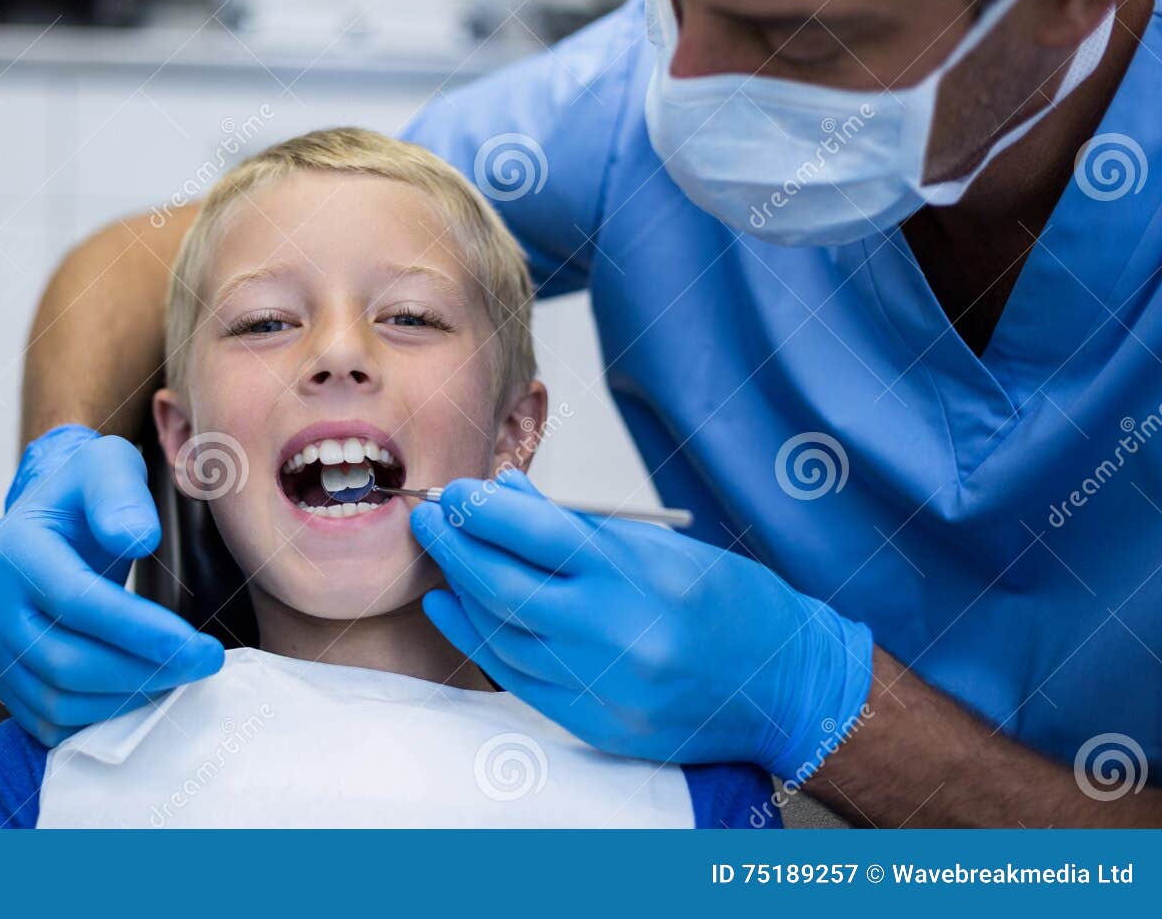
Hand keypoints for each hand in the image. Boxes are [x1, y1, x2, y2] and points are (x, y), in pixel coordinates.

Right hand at [0, 425, 223, 745]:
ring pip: (58, 699)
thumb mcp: (107, 468)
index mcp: (11, 549)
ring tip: (179, 677)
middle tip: (203, 664)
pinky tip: (145, 695)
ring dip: (127, 699)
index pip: (76, 601)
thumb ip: (121, 494)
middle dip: (144, 671)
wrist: (49, 522)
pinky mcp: (3, 677)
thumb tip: (136, 536)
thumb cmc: (83, 494)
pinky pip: (48, 719)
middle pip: (65, 661)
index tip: (200, 646)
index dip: (141, 631)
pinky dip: (100, 719)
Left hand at [410, 471, 872, 778]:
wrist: (786, 684)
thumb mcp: (660, 545)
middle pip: (504, 586)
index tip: (457, 491)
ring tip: (441, 557)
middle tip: (429, 517)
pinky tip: (454, 609)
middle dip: (456, 547)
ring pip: (503, 635)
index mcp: (636, 576)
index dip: (483, 510)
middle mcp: (615, 634)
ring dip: (461, 592)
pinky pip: (518, 678)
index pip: (534, 533)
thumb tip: (506, 492)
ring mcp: (603, 687)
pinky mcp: (596, 725)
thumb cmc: (728, 602)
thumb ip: (576, 524)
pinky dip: (479, 641)